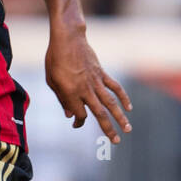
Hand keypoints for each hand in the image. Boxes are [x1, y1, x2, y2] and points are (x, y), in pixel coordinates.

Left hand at [46, 26, 131, 143]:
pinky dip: (123, 97)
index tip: (76, 123)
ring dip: (120, 117)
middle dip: (107, 129)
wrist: (68, 38)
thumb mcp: (52, 80)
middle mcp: (85, 89)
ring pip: (110, 103)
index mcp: (71, 92)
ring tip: (128, 129)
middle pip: (98, 113)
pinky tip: (128, 107)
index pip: (79, 114)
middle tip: (115, 141)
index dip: (79, 121)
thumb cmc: (55, 59)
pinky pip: (115, 87)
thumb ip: (62, 99)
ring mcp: (95, 81)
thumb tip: (69, 114)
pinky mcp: (101, 73)